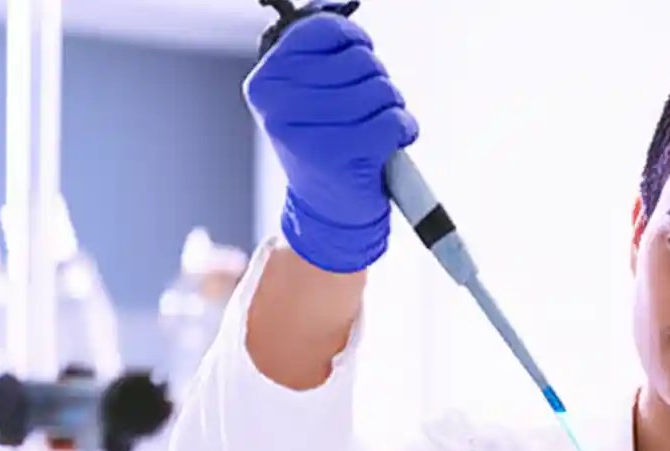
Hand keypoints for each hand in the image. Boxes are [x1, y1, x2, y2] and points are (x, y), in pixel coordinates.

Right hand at [245, 4, 418, 272]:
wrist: (327, 211)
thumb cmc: (326, 143)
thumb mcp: (309, 93)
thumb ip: (319, 50)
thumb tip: (333, 4)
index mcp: (267, 81)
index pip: (325, 29)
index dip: (355, 41)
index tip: (357, 59)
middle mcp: (280, 104)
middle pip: (361, 59)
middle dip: (376, 82)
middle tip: (365, 110)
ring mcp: (309, 131)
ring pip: (382, 89)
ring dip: (391, 108)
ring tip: (374, 131)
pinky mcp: (342, 155)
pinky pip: (394, 120)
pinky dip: (402, 130)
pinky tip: (387, 147)